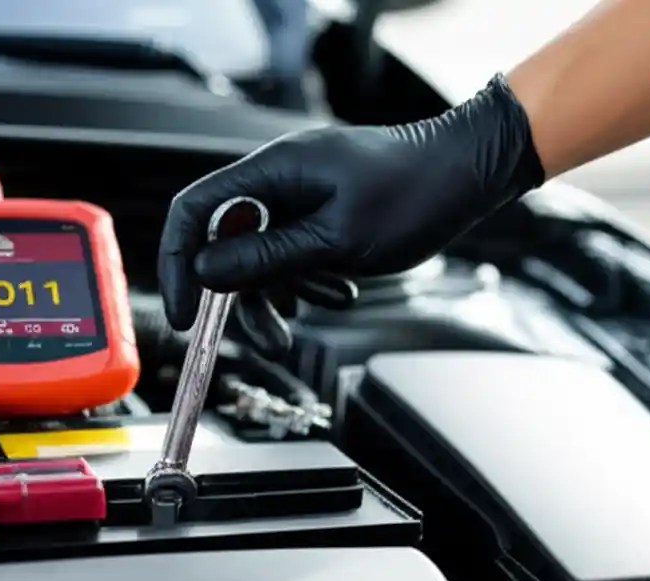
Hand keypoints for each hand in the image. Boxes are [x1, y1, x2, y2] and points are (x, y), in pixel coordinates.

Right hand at [158, 73, 543, 331]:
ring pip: (262, 257)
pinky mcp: (321, 213)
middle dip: (242, 299)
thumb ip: (267, 257)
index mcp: (271, 171)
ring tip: (309, 324)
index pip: (194, 211)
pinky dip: (308, 280)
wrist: (471, 171)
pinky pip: (293, 253)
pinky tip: (341, 292)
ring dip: (280, 296)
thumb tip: (204, 271)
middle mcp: (277, 182)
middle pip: (226, 244)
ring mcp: (299, 197)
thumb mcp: (336, 239)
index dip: (178, 263)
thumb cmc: (415, 193)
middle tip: (267, 341)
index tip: (185, 314)